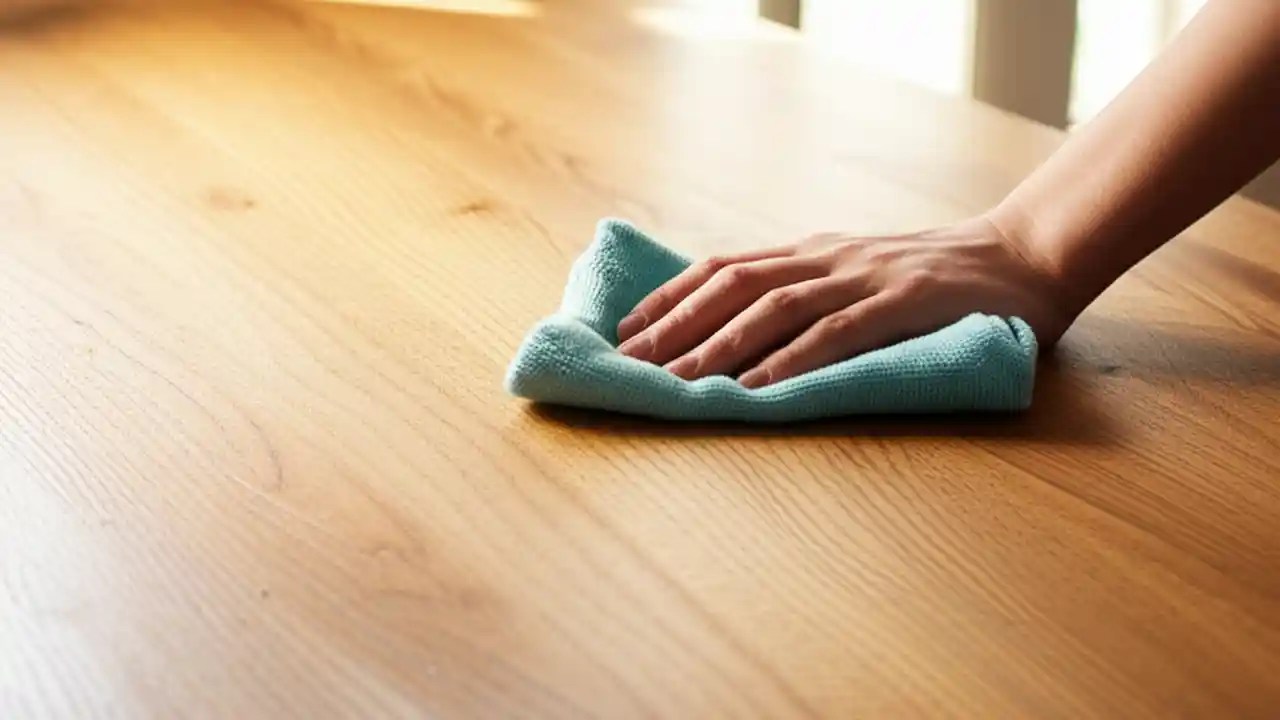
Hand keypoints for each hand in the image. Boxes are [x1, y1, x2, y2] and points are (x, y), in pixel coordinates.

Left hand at [616, 216, 1073, 387]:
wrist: (1023, 257)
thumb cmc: (937, 278)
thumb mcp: (860, 275)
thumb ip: (811, 293)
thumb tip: (744, 333)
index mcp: (813, 252)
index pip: (725, 267)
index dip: (672, 295)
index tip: (627, 328)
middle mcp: (828, 258)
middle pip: (734, 286)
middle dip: (678, 323)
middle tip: (632, 360)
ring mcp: (866, 277)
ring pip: (776, 307)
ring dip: (721, 344)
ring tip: (680, 379)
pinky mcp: (905, 303)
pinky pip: (838, 332)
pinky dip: (793, 359)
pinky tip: (758, 385)